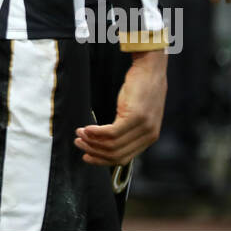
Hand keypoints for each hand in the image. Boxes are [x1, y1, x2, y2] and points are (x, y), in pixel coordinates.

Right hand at [75, 50, 166, 165]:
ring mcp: (143, 127)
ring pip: (112, 145)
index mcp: (149, 138)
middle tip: (79, 143)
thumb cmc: (141, 88)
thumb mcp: (137, 113)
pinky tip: (86, 128)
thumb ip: (128, 130)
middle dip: (94, 152)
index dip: (102, 160)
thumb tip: (105, 142)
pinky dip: (95, 133)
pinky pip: (111, 133)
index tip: (87, 156)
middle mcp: (148, 136)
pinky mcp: (135, 117)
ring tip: (79, 134)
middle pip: (116, 155)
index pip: (123, 159)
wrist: (150, 69)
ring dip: (91, 141)